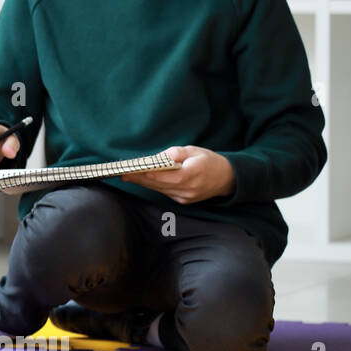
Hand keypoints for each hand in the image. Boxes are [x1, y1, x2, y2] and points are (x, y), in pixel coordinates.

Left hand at [120, 145, 235, 203]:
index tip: (132, 170)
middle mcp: (188, 189)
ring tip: (128, 176)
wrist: (227, 179)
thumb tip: (157, 158)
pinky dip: (155, 185)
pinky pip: (165, 192)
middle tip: (123, 174)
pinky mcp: (183, 200)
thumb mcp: (194, 150)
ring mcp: (185, 197)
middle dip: (140, 179)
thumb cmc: (209, 161)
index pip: (165, 176)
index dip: (147, 174)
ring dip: (144, 183)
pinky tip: (143, 180)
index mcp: (192, 174)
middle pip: (158, 184)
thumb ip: (175, 153)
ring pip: (160, 189)